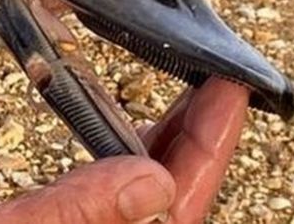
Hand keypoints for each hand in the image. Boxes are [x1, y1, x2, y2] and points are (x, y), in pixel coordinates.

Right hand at [0, 77, 247, 223]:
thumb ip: (64, 222)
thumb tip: (160, 193)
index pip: (170, 219)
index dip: (206, 155)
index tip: (229, 91)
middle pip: (161, 207)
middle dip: (192, 144)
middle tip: (211, 84)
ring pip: (132, 198)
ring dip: (161, 143)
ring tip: (179, 96)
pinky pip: (94, 189)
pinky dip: (116, 146)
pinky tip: (118, 119)